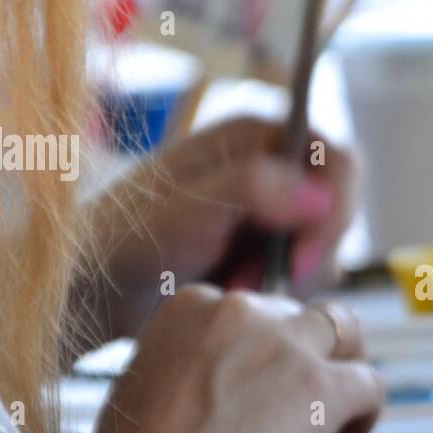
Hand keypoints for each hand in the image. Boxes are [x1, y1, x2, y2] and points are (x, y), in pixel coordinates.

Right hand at [85, 285, 381, 432]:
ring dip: (346, 366)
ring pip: (346, 330)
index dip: (265, 349)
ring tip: (336, 413)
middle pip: (300, 317)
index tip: (258, 390)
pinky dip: (365, 414)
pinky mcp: (322, 385)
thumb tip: (230, 382)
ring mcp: (288, 344)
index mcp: (195, 303)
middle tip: (298, 404)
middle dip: (305, 355)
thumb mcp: (151, 378)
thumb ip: (194, 361)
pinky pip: (370, 383)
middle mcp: (244, 309)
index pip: (254, 309)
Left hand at [90, 117, 358, 338]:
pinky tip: (238, 296)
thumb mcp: (185, 210)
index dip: (332, 211)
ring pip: (326, 248)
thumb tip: (320, 196)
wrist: (94, 286)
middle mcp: (274, 167)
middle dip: (308, 254)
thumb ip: (252, 190)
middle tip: (259, 284)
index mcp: (257, 136)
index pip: (337, 161)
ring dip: (289, 279)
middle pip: (338, 209)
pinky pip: (307, 275)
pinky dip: (281, 294)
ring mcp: (274, 212)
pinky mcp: (269, 251)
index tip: (298, 260)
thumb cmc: (125, 236)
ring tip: (234, 289)